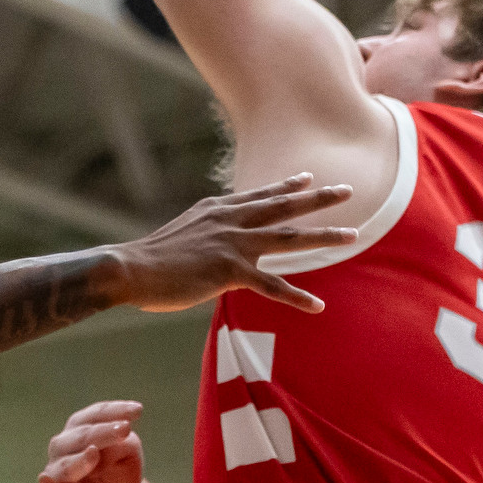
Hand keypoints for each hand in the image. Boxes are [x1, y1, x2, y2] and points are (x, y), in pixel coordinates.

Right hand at [38, 400, 148, 482]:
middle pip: (82, 435)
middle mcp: (64, 445)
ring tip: (94, 453)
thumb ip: (116, 446)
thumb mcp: (128, 453)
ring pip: (65, 462)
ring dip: (80, 459)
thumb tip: (93, 453)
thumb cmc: (121, 474)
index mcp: (81, 428)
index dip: (115, 411)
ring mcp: (57, 471)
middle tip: (125, 429)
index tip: (138, 410)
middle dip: (103, 432)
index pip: (96, 415)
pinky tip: (46, 481)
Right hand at [107, 174, 354, 312]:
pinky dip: (297, 296)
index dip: (287, 186)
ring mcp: (233, 244)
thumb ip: (206, 232)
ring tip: (353, 235)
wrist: (130, 269)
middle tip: (348, 190)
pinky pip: (272, 286)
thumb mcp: (183, 233)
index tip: (308, 177)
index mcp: (217, 210)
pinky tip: (318, 305)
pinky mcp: (230, 272)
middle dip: (319, 199)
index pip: (260, 195)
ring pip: (289, 238)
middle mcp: (230, 221)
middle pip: (284, 207)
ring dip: (324, 236)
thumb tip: (215, 241)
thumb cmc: (150, 258)